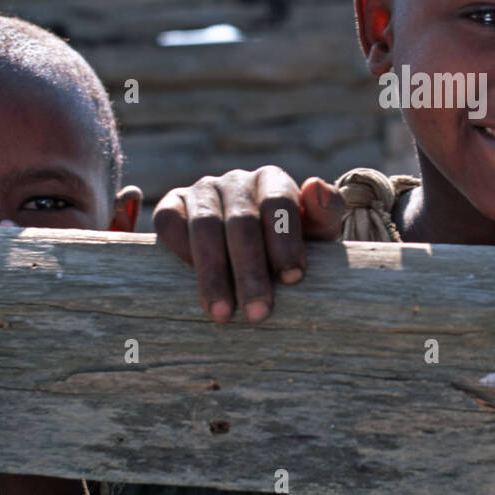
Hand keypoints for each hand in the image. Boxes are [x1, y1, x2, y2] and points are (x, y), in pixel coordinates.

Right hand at [152, 168, 344, 322]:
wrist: (254, 253)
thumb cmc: (289, 246)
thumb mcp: (316, 232)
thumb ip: (325, 211)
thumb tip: (317, 186)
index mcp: (272, 180)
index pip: (278, 203)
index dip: (285, 242)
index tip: (293, 279)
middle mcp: (236, 181)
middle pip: (241, 222)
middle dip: (251, 270)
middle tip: (259, 313)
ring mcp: (202, 191)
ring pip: (205, 226)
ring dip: (214, 273)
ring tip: (224, 314)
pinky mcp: (173, 205)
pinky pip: (169, 222)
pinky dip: (180, 250)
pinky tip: (191, 282)